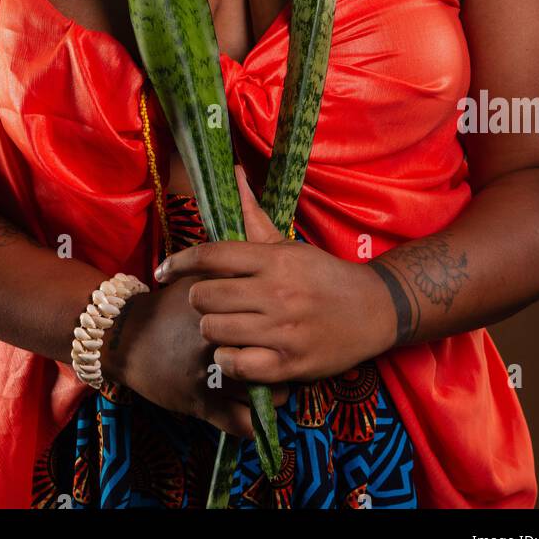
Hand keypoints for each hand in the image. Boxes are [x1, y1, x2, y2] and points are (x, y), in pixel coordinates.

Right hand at [98, 265, 289, 439]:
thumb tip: (252, 206)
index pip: (274, 313)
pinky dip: (256, 424)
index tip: (302, 320)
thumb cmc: (170, 304)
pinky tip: (259, 414)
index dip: (294, 318)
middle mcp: (220, 337)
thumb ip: (232, 253)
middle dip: (289, 356)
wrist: (126, 335)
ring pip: (265, 392)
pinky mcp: (200, 402)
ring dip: (277, 392)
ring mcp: (210, 372)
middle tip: (293, 355)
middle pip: (275, 352)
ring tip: (278, 383)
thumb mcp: (200, 272)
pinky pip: (241, 422)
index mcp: (223, 302)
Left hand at [153, 165, 395, 383]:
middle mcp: (275, 293)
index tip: (163, 271)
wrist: (374, 310)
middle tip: (212, 302)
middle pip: (204, 296)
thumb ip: (253, 214)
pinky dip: (228, 360)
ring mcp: (282, 330)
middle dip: (200, 299)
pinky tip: (237, 352)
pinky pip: (235, 364)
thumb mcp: (289, 244)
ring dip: (213, 330)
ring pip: (214, 330)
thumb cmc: (324, 275)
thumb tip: (234, 173)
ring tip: (226, 327)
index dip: (178, 262)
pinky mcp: (289, 364)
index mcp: (273, 260)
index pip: (211, 255)